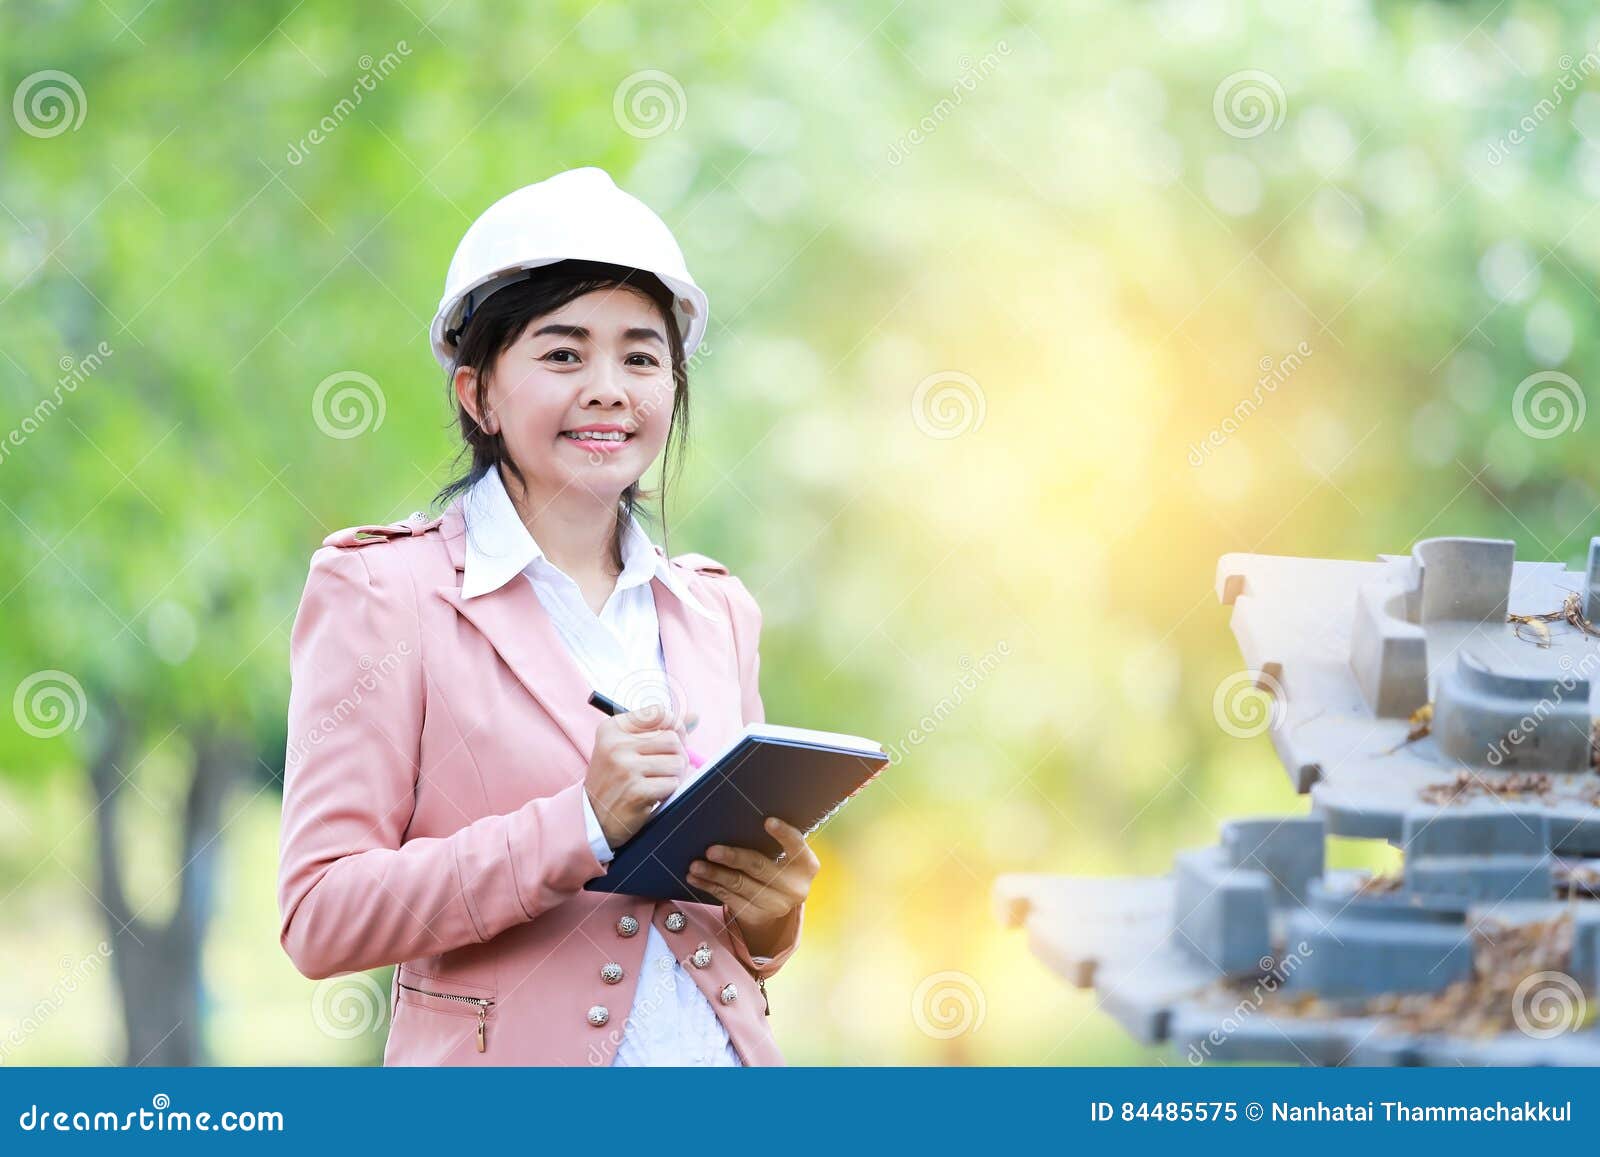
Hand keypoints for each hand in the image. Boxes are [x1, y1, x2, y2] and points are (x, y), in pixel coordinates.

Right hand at [583, 703, 688, 848]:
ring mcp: (625, 768)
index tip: (669, 744)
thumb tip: (695, 716)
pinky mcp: (636, 791)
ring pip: (677, 761)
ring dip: (674, 775)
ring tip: (657, 782)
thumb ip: (661, 729)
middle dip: (677, 755)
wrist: (593, 817)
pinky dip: (668, 791)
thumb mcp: (628, 747)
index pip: (659, 713)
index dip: (674, 728)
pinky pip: (672, 784)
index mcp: (612, 728)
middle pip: (672, 738)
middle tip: (666, 768)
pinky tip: (653, 795)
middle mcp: (616, 745)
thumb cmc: (615, 778)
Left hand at [687, 817, 818, 952]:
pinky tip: (696, 878)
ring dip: (714, 874)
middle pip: (759, 867)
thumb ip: (770, 842)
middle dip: (733, 858)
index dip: (783, 834)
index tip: (767, 821)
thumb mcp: (784, 855)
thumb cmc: (777, 867)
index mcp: (806, 865)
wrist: (777, 904)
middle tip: (711, 850)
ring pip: (739, 885)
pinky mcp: (756, 916)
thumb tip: (733, 822)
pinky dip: (710, 886)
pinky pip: (728, 899)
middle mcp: (794, 888)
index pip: (797, 846)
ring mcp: (775, 905)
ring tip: (695, 865)